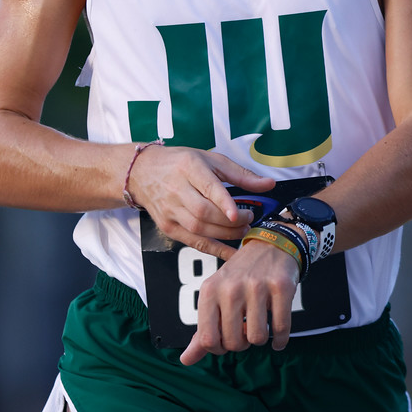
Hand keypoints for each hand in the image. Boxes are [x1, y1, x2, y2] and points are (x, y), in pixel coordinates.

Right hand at [129, 147, 273, 260]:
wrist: (142, 172)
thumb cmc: (181, 163)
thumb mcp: (211, 159)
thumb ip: (241, 174)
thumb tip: (269, 184)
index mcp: (189, 167)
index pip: (207, 187)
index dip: (223, 203)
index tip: (238, 213)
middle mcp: (177, 189)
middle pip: (203, 212)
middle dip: (230, 221)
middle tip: (249, 220)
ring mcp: (170, 210)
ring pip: (198, 229)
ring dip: (224, 234)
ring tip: (242, 231)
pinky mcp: (167, 226)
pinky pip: (192, 242)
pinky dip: (213, 249)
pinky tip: (230, 252)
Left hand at [179, 237, 298, 365]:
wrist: (271, 246)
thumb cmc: (239, 278)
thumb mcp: (215, 298)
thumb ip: (202, 332)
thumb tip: (185, 361)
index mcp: (209, 290)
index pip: (207, 339)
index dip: (218, 349)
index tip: (226, 341)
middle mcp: (230, 287)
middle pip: (234, 342)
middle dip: (241, 344)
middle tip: (245, 331)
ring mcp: (256, 286)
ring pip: (257, 337)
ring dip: (260, 339)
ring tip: (259, 327)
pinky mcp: (280, 287)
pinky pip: (280, 328)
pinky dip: (280, 340)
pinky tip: (277, 339)